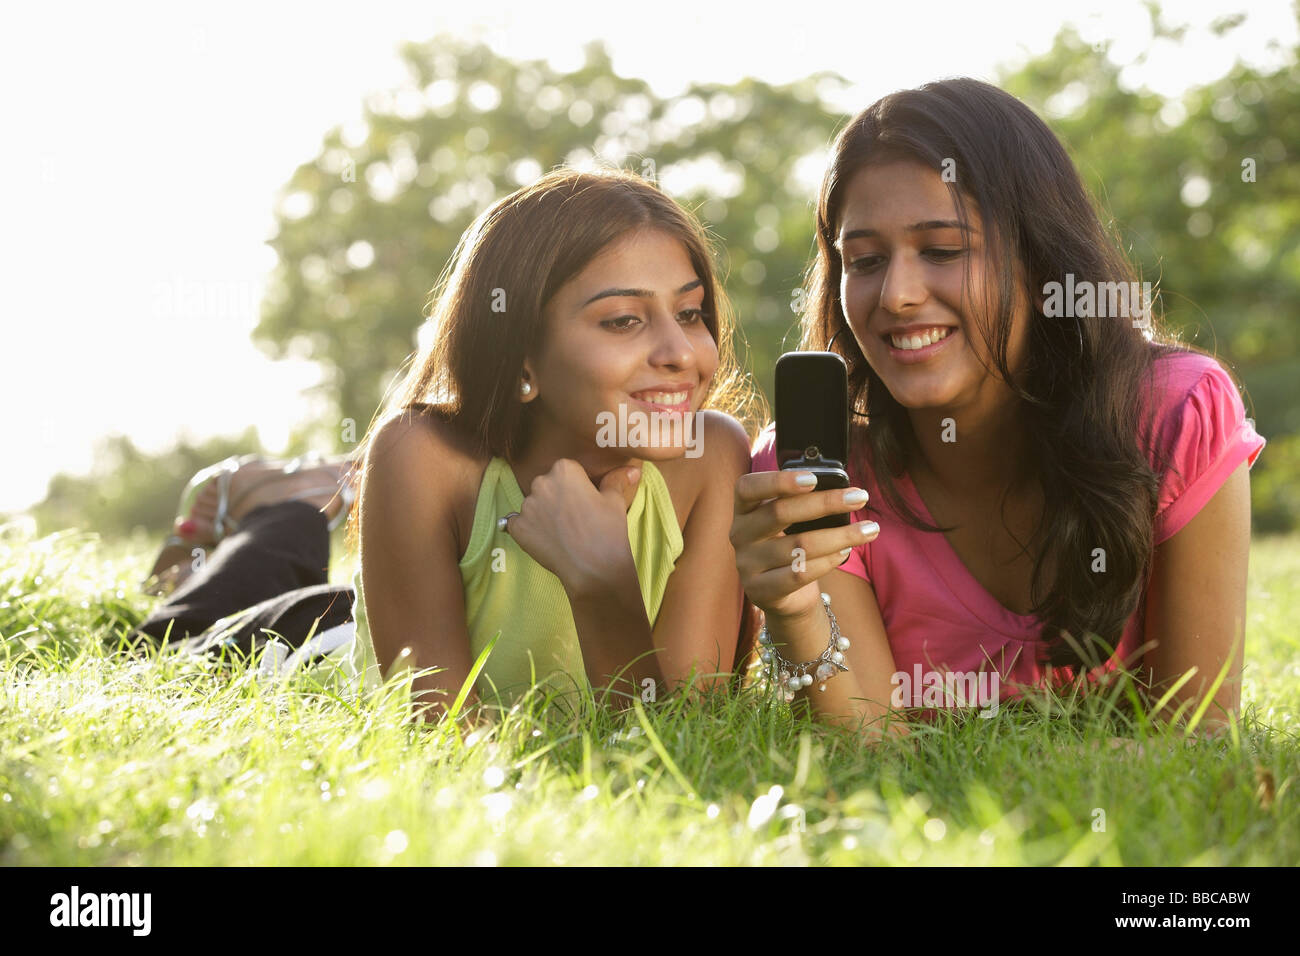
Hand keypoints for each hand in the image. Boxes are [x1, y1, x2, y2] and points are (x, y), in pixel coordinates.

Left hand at [502, 459, 641, 593]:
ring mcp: (527, 506)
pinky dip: (528, 529)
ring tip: (562, 531)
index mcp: (564, 470)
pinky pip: (518, 523)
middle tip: (575, 516)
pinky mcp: (518, 528)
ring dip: (543, 512)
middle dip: (557, 496)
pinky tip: (545, 539)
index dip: (577, 484)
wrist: (593, 569)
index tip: (585, 499)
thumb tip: (632, 469)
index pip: (566, 469)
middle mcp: (541, 483)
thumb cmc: (607, 531)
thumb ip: (616, 480)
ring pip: (533, 504)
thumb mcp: (615, 501)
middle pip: (547, 484)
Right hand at [731, 470, 879, 620]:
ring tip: (869, 529)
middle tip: (860, 497)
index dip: (777, 481)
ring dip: (840, 535)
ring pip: (798, 546)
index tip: (814, 479)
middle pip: (780, 513)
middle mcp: (739, 535)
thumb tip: (843, 490)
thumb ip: (801, 502)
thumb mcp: (787, 521)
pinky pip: (800, 573)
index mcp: (743, 509)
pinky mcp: (761, 590)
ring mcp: (747, 565)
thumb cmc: (789, 544)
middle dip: (826, 503)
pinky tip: (846, 551)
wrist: (782, 594)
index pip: (747, 488)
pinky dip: (828, 560)